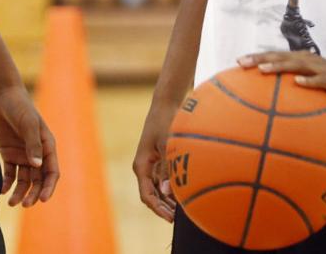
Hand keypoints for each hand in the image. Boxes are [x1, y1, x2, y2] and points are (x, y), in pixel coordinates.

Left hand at [0, 85, 58, 206]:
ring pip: (24, 179)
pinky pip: (9, 173)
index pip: (51, 172)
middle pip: (37, 179)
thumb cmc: (20, 107)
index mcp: (47, 147)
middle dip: (33, 193)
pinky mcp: (9, 153)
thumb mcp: (28, 123)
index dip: (48, 187)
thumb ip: (33, 144)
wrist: (3, 96)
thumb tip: (37, 167)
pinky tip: (1, 191)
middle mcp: (37, 154)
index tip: (42, 199)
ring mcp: (23, 154)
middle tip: (25, 205)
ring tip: (12, 203)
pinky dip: (6, 183)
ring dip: (20, 192)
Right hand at [132, 103, 178, 221]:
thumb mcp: (167, 145)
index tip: (171, 220)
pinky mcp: (158, 162)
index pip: (147, 196)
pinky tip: (184, 195)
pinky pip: (162, 182)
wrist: (165, 105)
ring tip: (184, 211)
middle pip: (151, 196)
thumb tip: (167, 192)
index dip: (158, 210)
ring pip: (157, 191)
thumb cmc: (165, 122)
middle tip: (181, 220)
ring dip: (168, 201)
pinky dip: (171, 190)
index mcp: (141, 166)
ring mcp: (150, 166)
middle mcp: (144, 168)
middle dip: (164, 209)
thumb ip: (167, 169)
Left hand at [237, 51, 325, 105]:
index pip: (275, 56)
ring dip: (278, 66)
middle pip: (280, 56)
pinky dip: (307, 81)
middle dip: (260, 59)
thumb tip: (272, 97)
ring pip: (296, 65)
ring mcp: (319, 68)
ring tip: (262, 70)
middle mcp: (307, 60)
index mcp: (300, 59)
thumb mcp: (310, 81)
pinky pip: (318, 80)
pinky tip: (296, 82)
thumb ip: (294, 85)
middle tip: (241, 63)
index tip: (237, 61)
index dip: (257, 57)